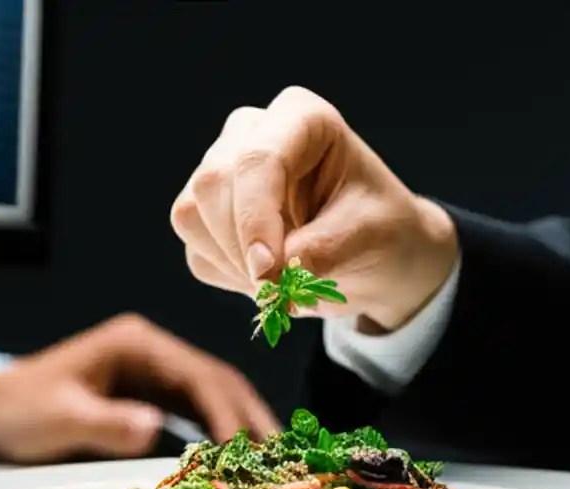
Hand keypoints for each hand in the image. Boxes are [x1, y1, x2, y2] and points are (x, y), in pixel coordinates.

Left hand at [0, 314, 278, 462]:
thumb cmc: (17, 410)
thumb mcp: (57, 418)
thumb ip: (103, 423)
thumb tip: (152, 427)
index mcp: (135, 344)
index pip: (199, 376)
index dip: (229, 414)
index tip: (247, 451)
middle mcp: (152, 354)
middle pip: (218, 384)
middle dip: (251, 421)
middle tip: (281, 463)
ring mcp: (152, 377)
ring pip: (214, 400)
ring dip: (243, 431)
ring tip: (271, 470)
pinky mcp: (149, 401)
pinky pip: (196, 418)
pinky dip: (220, 440)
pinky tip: (236, 467)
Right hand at [170, 86, 458, 331]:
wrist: (372, 254)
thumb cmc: (378, 229)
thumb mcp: (367, 238)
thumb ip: (319, 253)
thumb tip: (267, 279)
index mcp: (301, 118)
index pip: (257, 159)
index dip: (254, 217)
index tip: (268, 270)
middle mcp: (251, 134)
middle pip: (212, 184)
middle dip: (240, 246)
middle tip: (281, 288)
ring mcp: (221, 171)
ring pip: (192, 216)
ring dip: (232, 263)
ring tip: (283, 279)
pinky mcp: (204, 212)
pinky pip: (196, 250)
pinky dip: (228, 276)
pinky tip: (267, 275)